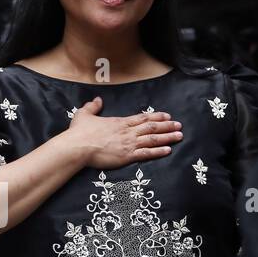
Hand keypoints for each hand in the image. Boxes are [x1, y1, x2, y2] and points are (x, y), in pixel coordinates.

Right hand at [65, 97, 181, 169]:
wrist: (78, 146)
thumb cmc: (79, 132)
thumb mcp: (84, 114)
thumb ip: (92, 107)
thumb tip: (97, 100)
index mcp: (120, 122)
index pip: (142, 118)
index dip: (156, 116)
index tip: (167, 115)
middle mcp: (127, 132)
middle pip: (152, 127)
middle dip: (167, 126)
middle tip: (179, 125)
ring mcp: (128, 144)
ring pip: (152, 139)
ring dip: (167, 137)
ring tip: (179, 136)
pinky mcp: (126, 156)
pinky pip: (146, 154)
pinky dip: (158, 152)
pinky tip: (168, 150)